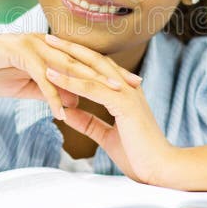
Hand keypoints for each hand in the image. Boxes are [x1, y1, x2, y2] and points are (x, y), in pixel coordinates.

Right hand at [0, 32, 141, 119]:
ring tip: (108, 96)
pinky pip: (40, 75)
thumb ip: (49, 92)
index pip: (86, 62)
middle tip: (133, 87)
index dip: (108, 73)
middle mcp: (46, 43)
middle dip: (110, 73)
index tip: (130, 87)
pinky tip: (61, 111)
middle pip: (85, 59)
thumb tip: (73, 104)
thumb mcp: (24, 86)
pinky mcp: (18, 51)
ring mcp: (33, 45)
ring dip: (89, 81)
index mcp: (50, 49)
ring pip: (68, 64)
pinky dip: (51, 94)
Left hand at [42, 34, 175, 185]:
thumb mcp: (107, 136)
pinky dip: (70, 80)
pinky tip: (51, 75)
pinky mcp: (123, 103)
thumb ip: (89, 122)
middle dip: (71, 48)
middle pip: (94, 60)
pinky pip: (91, 87)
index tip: (59, 51)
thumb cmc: (139, 156)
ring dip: (66, 57)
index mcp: (125, 92)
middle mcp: (126, 87)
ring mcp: (126, 93)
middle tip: (49, 38)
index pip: (99, 68)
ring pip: (91, 69)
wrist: (161, 169)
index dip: (79, 58)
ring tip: (45, 47)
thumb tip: (68, 112)